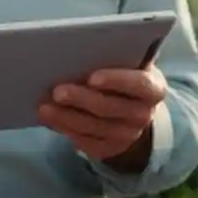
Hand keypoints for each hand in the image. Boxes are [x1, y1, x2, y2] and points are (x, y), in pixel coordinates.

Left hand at [38, 64, 166, 168]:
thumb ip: (113, 54)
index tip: (92, 77)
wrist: (131, 105)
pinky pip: (87, 143)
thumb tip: (79, 48)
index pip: (139, 84)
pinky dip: (67, 130)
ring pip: (95, 128)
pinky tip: (51, 120)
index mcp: (153, 87)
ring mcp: (129, 135)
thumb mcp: (126, 61)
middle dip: (81, 99)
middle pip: (110, 108)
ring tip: (45, 107)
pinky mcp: (111, 149)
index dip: (117, 80)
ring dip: (67, 118)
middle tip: (57, 91)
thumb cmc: (122, 73)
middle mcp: (144, 114)